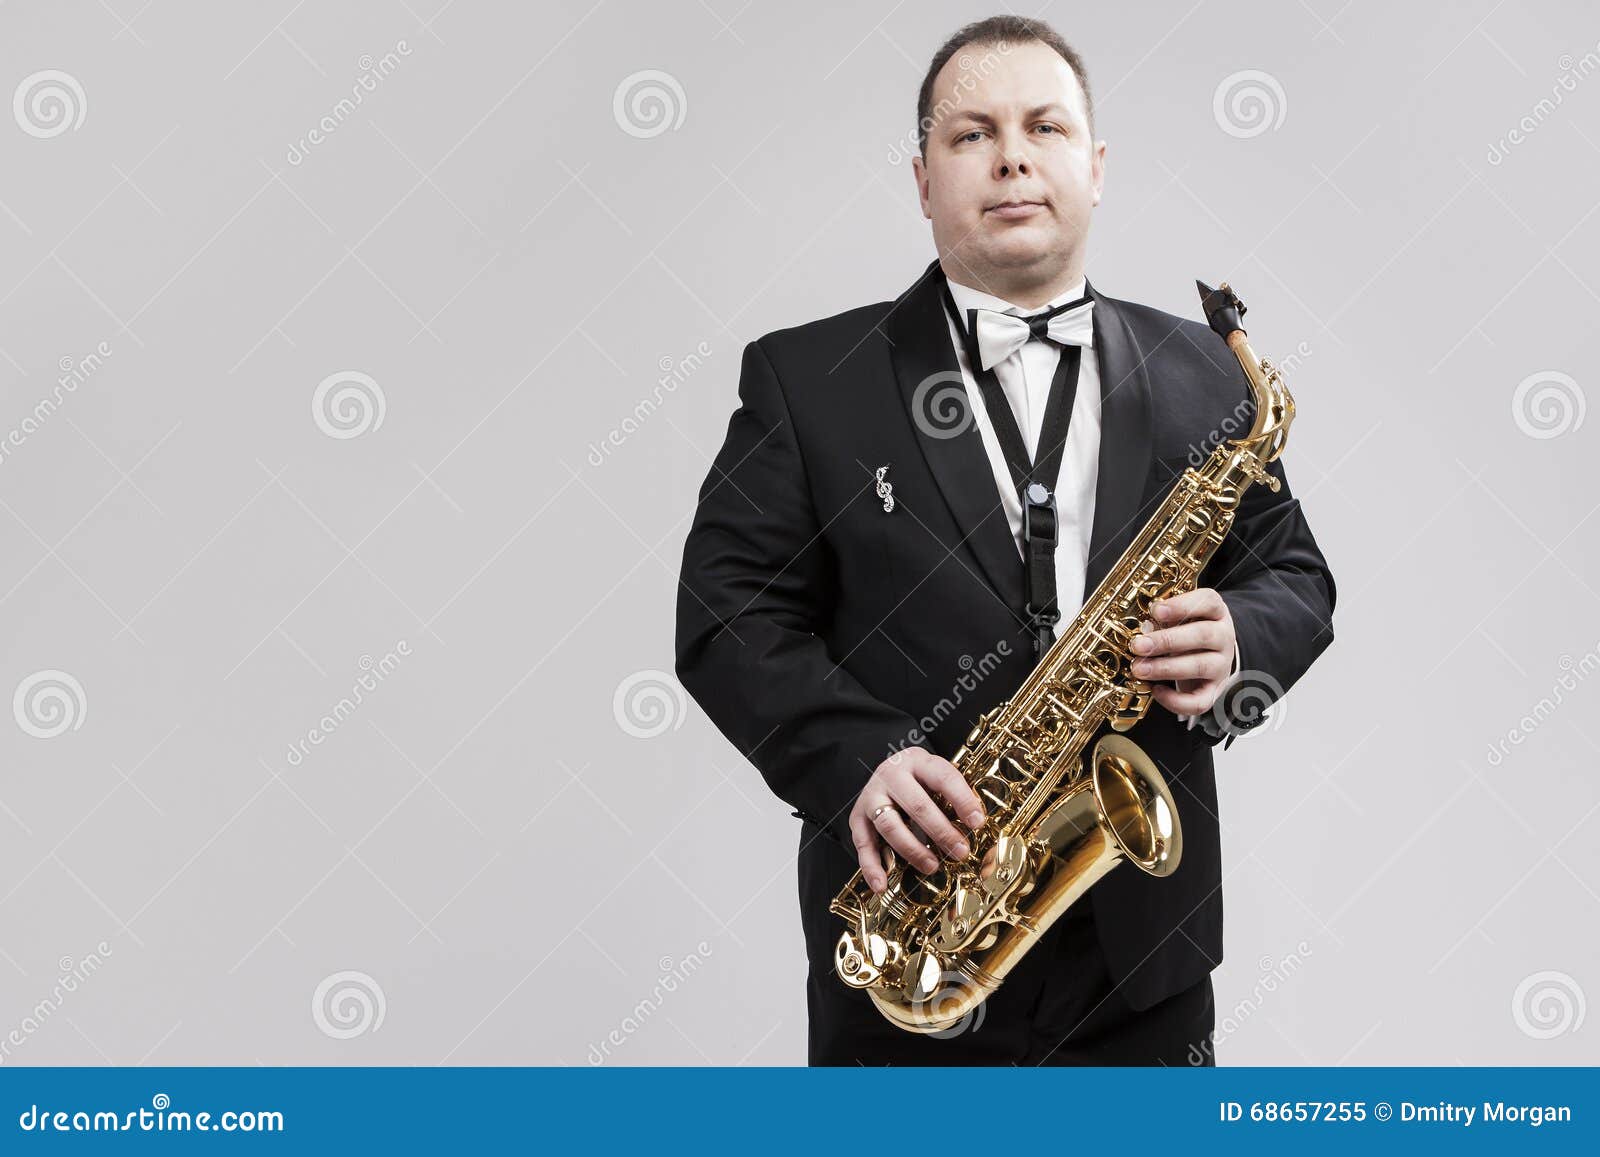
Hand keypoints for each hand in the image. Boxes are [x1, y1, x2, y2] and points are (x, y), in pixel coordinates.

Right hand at [849, 747, 985, 893]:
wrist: (887, 771)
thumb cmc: (919, 780)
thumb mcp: (936, 777)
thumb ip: (954, 796)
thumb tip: (977, 825)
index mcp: (917, 761)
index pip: (943, 778)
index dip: (962, 800)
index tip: (977, 822)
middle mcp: (891, 775)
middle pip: (916, 805)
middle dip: (941, 832)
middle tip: (959, 851)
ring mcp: (871, 796)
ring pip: (890, 825)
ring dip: (912, 850)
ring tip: (932, 865)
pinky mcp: (857, 817)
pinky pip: (863, 844)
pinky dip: (871, 866)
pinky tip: (881, 884)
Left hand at [1129, 588, 1235, 716]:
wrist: (1212, 656)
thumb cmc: (1189, 631)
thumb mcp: (1180, 618)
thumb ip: (1163, 620)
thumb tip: (1143, 628)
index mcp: (1216, 612)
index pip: (1208, 602)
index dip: (1182, 605)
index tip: (1155, 610)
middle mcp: (1223, 637)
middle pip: (1202, 635)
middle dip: (1166, 641)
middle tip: (1138, 645)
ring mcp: (1221, 665)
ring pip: (1200, 666)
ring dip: (1166, 668)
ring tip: (1139, 668)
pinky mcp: (1214, 691)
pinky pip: (1200, 701)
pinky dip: (1176, 700)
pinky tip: (1156, 691)